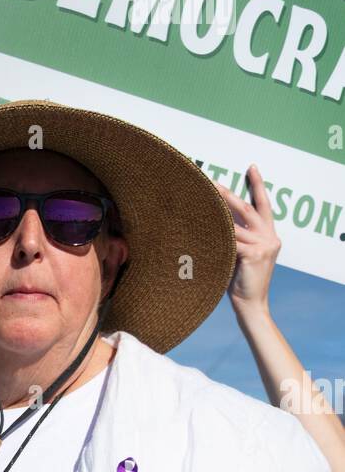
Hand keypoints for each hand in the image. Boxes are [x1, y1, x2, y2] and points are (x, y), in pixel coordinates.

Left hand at [214, 164, 280, 315]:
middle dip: (228, 194)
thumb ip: (236, 237)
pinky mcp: (255, 255)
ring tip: (200, 204)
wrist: (251, 305)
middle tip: (211, 181)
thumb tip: (216, 219)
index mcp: (269, 235)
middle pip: (247, 209)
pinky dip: (217, 236)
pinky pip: (232, 241)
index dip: (258, 185)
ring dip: (216, 214)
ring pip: (236, 225)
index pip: (263, 205)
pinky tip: (202, 230)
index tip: (252, 167)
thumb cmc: (241, 281)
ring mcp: (265, 245)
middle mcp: (270, 237)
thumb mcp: (241, 254)